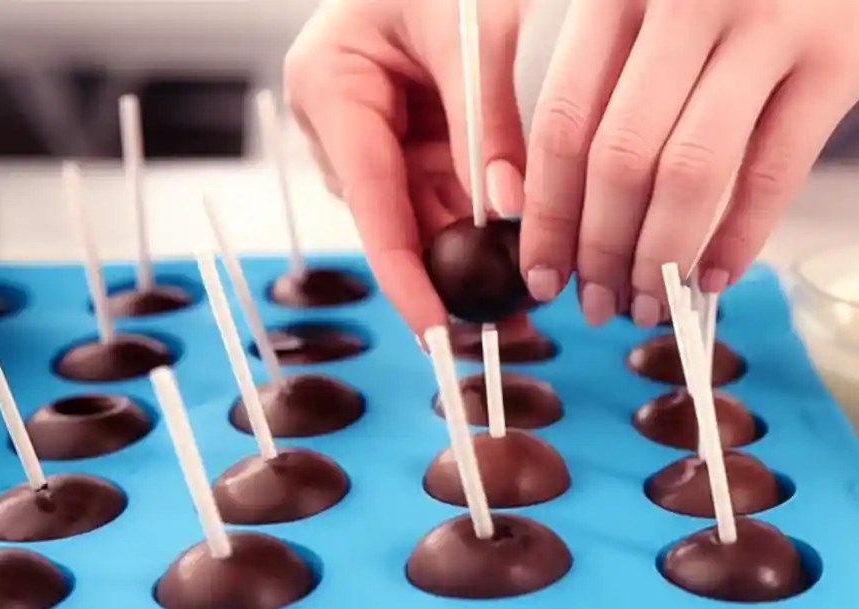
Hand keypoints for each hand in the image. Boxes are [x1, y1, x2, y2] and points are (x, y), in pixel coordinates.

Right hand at [284, 0, 526, 332]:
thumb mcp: (466, 30)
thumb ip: (485, 121)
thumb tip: (508, 213)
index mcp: (331, 85)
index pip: (371, 200)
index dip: (405, 275)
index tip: (436, 329)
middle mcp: (343, 118)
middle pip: (398, 218)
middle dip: (452, 275)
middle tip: (511, 322)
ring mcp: (376, 130)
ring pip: (427, 213)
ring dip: (474, 256)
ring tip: (528, 302)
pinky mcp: (411, 135)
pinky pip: (447, 192)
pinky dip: (483, 223)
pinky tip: (520, 255)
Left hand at [519, 0, 858, 326]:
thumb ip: (614, 66)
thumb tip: (573, 201)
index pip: (563, 120)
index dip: (548, 213)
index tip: (541, 271)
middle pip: (618, 158)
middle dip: (600, 251)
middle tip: (596, 304)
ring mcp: (765, 26)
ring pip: (689, 174)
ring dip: (661, 257)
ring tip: (650, 304)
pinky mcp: (836, 58)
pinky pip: (775, 172)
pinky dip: (739, 239)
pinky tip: (716, 275)